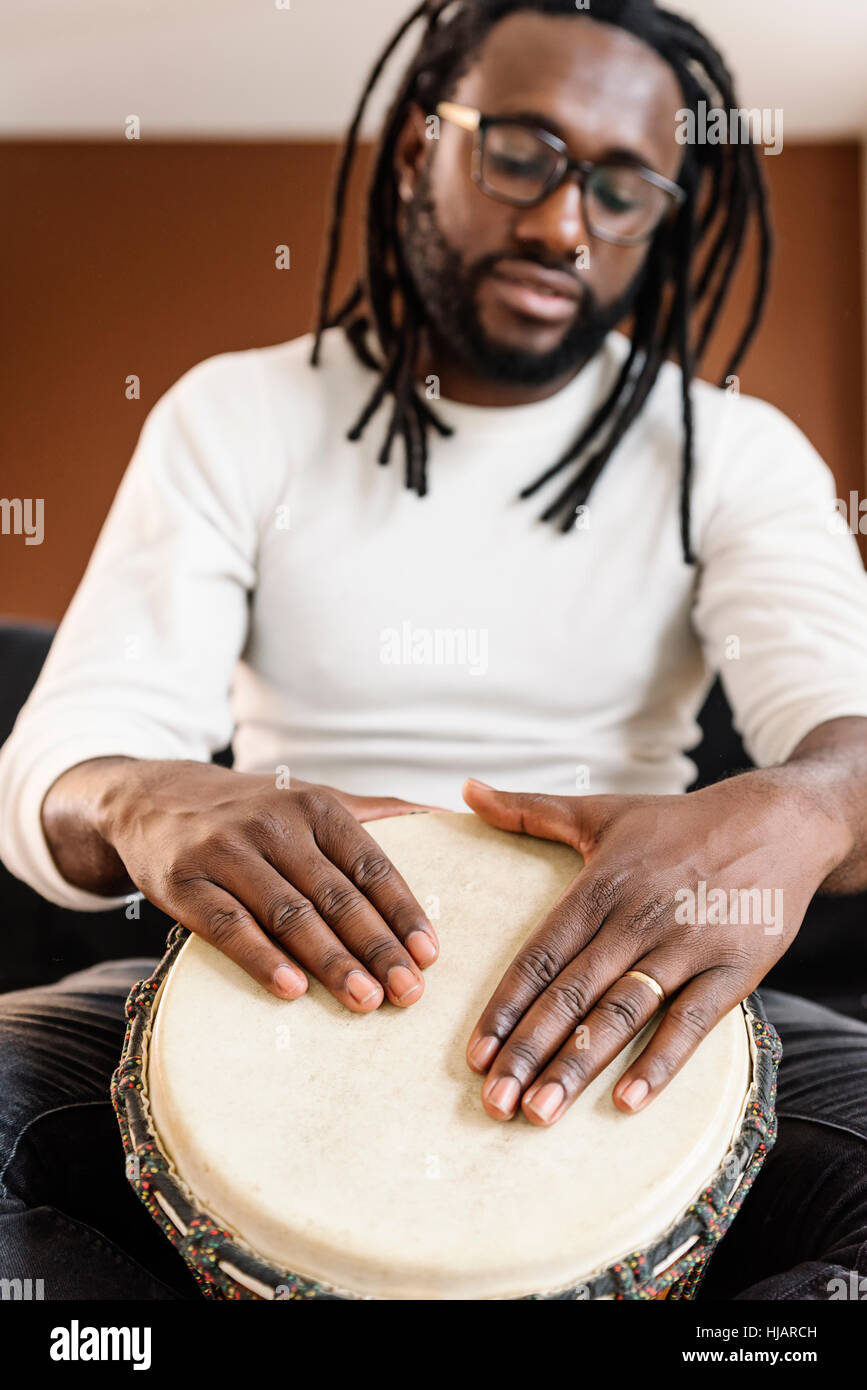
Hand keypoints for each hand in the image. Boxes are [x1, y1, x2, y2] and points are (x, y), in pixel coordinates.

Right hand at [99, 759, 445, 1008]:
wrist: (151, 801)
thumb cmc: (250, 811)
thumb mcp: (310, 798)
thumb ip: (375, 811)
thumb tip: (446, 813)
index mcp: (315, 806)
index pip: (370, 864)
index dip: (402, 911)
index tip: (429, 955)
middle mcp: (274, 824)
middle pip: (336, 894)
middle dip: (377, 946)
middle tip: (408, 992)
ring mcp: (226, 852)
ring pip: (290, 913)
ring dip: (331, 960)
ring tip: (365, 1000)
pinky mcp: (184, 883)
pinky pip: (228, 926)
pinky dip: (262, 958)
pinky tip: (293, 989)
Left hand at [461, 775, 838, 1124]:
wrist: (777, 821)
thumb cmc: (679, 823)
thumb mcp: (601, 812)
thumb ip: (529, 810)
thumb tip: (466, 790)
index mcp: (600, 885)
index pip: (540, 956)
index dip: (505, 1007)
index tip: (474, 1055)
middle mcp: (636, 918)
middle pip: (572, 993)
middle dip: (529, 1051)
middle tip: (494, 1102)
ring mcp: (686, 946)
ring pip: (622, 1013)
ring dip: (579, 1066)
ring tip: (541, 1113)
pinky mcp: (733, 969)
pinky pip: (692, 1022)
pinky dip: (661, 1062)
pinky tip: (627, 1102)